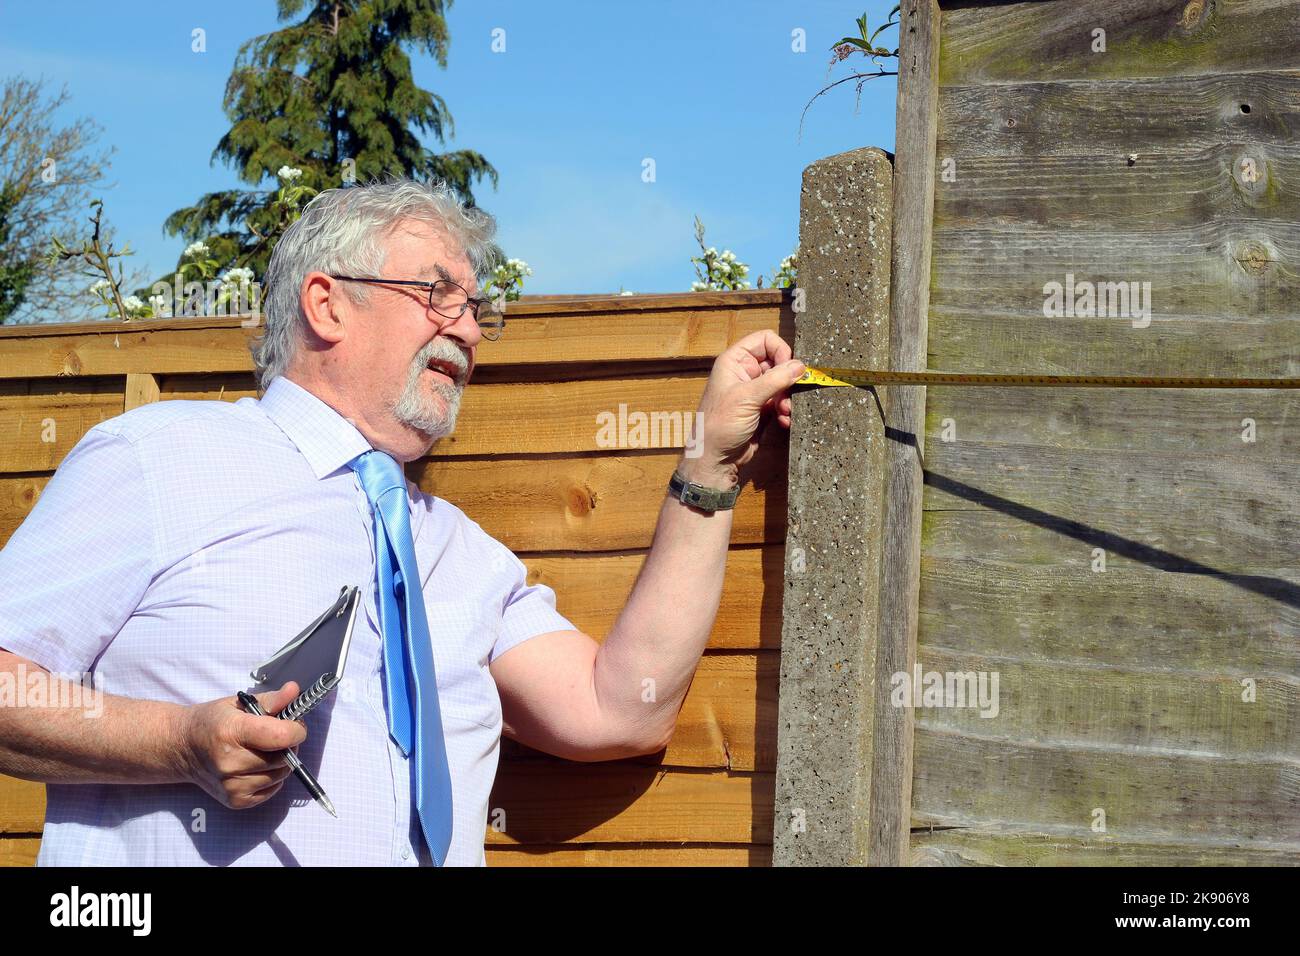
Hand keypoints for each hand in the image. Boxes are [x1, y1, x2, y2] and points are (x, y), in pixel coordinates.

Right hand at [176, 681, 306, 810]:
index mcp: (231, 732)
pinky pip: (272, 790)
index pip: (281, 737)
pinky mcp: (235, 801)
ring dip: (280, 762)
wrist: (183, 748)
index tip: (294, 724)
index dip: (296, 729)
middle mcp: (229, 762)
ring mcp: (231, 785)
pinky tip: (256, 766)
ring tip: (264, 750)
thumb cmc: (213, 722)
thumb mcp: (239, 703)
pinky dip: (271, 777)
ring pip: (280, 775)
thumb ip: (271, 699)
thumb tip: (294, 690)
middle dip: (288, 745)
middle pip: (283, 757)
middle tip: (276, 735)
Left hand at [684, 330, 802, 485]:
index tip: (788, 368)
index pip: (765, 340)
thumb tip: (801, 365)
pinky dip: (786, 410)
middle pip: (778, 361)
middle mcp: (744, 373)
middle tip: (787, 396)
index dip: (780, 350)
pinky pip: (782, 402)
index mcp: (734, 361)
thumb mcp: (748, 398)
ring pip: (783, 383)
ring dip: (788, 397)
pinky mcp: (762, 409)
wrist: (715, 459)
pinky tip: (785, 421)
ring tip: (785, 412)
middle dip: (787, 379)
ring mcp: (754, 392)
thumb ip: (775, 379)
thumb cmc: (720, 424)